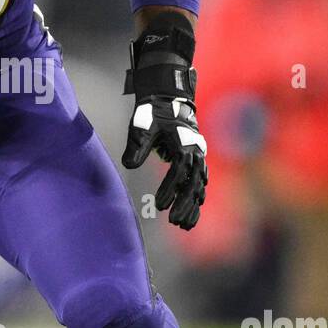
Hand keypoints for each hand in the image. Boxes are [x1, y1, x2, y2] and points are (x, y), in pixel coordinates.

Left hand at [122, 94, 207, 229]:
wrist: (169, 102)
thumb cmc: (153, 115)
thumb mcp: (142, 125)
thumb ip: (137, 145)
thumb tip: (129, 165)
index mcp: (184, 143)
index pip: (179, 170)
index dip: (170, 187)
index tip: (159, 204)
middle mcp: (196, 152)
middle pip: (193, 182)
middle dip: (184, 202)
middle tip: (173, 220)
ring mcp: (198, 159)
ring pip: (198, 187)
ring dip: (192, 206)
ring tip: (184, 225)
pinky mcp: (196, 164)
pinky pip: (198, 186)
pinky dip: (195, 202)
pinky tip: (190, 219)